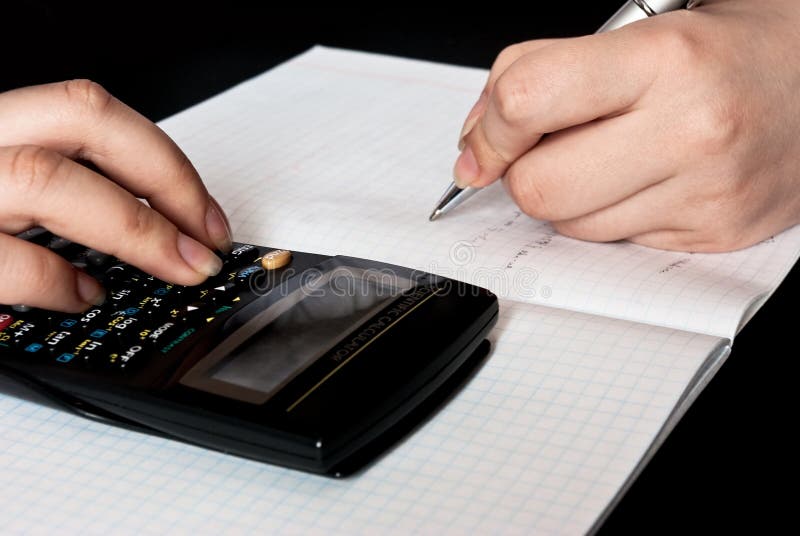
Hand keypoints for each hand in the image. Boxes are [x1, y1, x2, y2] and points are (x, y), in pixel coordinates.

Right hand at [0, 80, 232, 311]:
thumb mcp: (17, 196)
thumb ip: (77, 194)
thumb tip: (170, 232)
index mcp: (0, 130)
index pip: (91, 111)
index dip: (165, 162)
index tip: (210, 218)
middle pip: (81, 119)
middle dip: (166, 180)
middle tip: (207, 242)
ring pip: (44, 178)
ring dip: (134, 229)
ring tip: (177, 268)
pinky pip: (8, 260)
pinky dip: (58, 281)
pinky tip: (86, 295)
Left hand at [455, 0, 799, 251]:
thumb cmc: (736, 44)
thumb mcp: (642, 23)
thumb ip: (549, 70)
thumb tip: (481, 135)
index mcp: (668, 58)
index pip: (526, 99)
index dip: (488, 125)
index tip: (483, 136)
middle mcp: (691, 131)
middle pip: (538, 187)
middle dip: (521, 170)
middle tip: (542, 145)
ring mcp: (706, 193)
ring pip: (570, 225)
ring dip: (566, 195)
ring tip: (609, 153)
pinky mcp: (715, 234)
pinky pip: (615, 242)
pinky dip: (608, 213)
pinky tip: (643, 177)